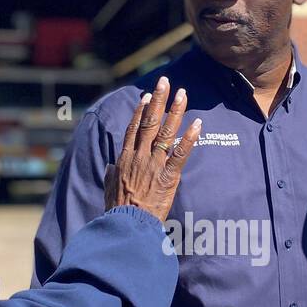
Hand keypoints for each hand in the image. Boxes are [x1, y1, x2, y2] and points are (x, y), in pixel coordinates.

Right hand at [103, 76, 200, 222]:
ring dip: (175, 111)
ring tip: (183, 94)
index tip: (146, 96)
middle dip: (158, 100)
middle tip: (165, 82)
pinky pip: (180, 153)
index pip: (133, 129)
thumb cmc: (118, 210)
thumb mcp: (109, 189)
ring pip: (165, 132)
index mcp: (125, 158)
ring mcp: (154, 164)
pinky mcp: (168, 176)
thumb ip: (110, 175)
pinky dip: (189, 138)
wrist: (128, 224)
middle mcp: (139, 156)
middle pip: (149, 122)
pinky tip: (197, 123)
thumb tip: (109, 167)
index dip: (140, 111)